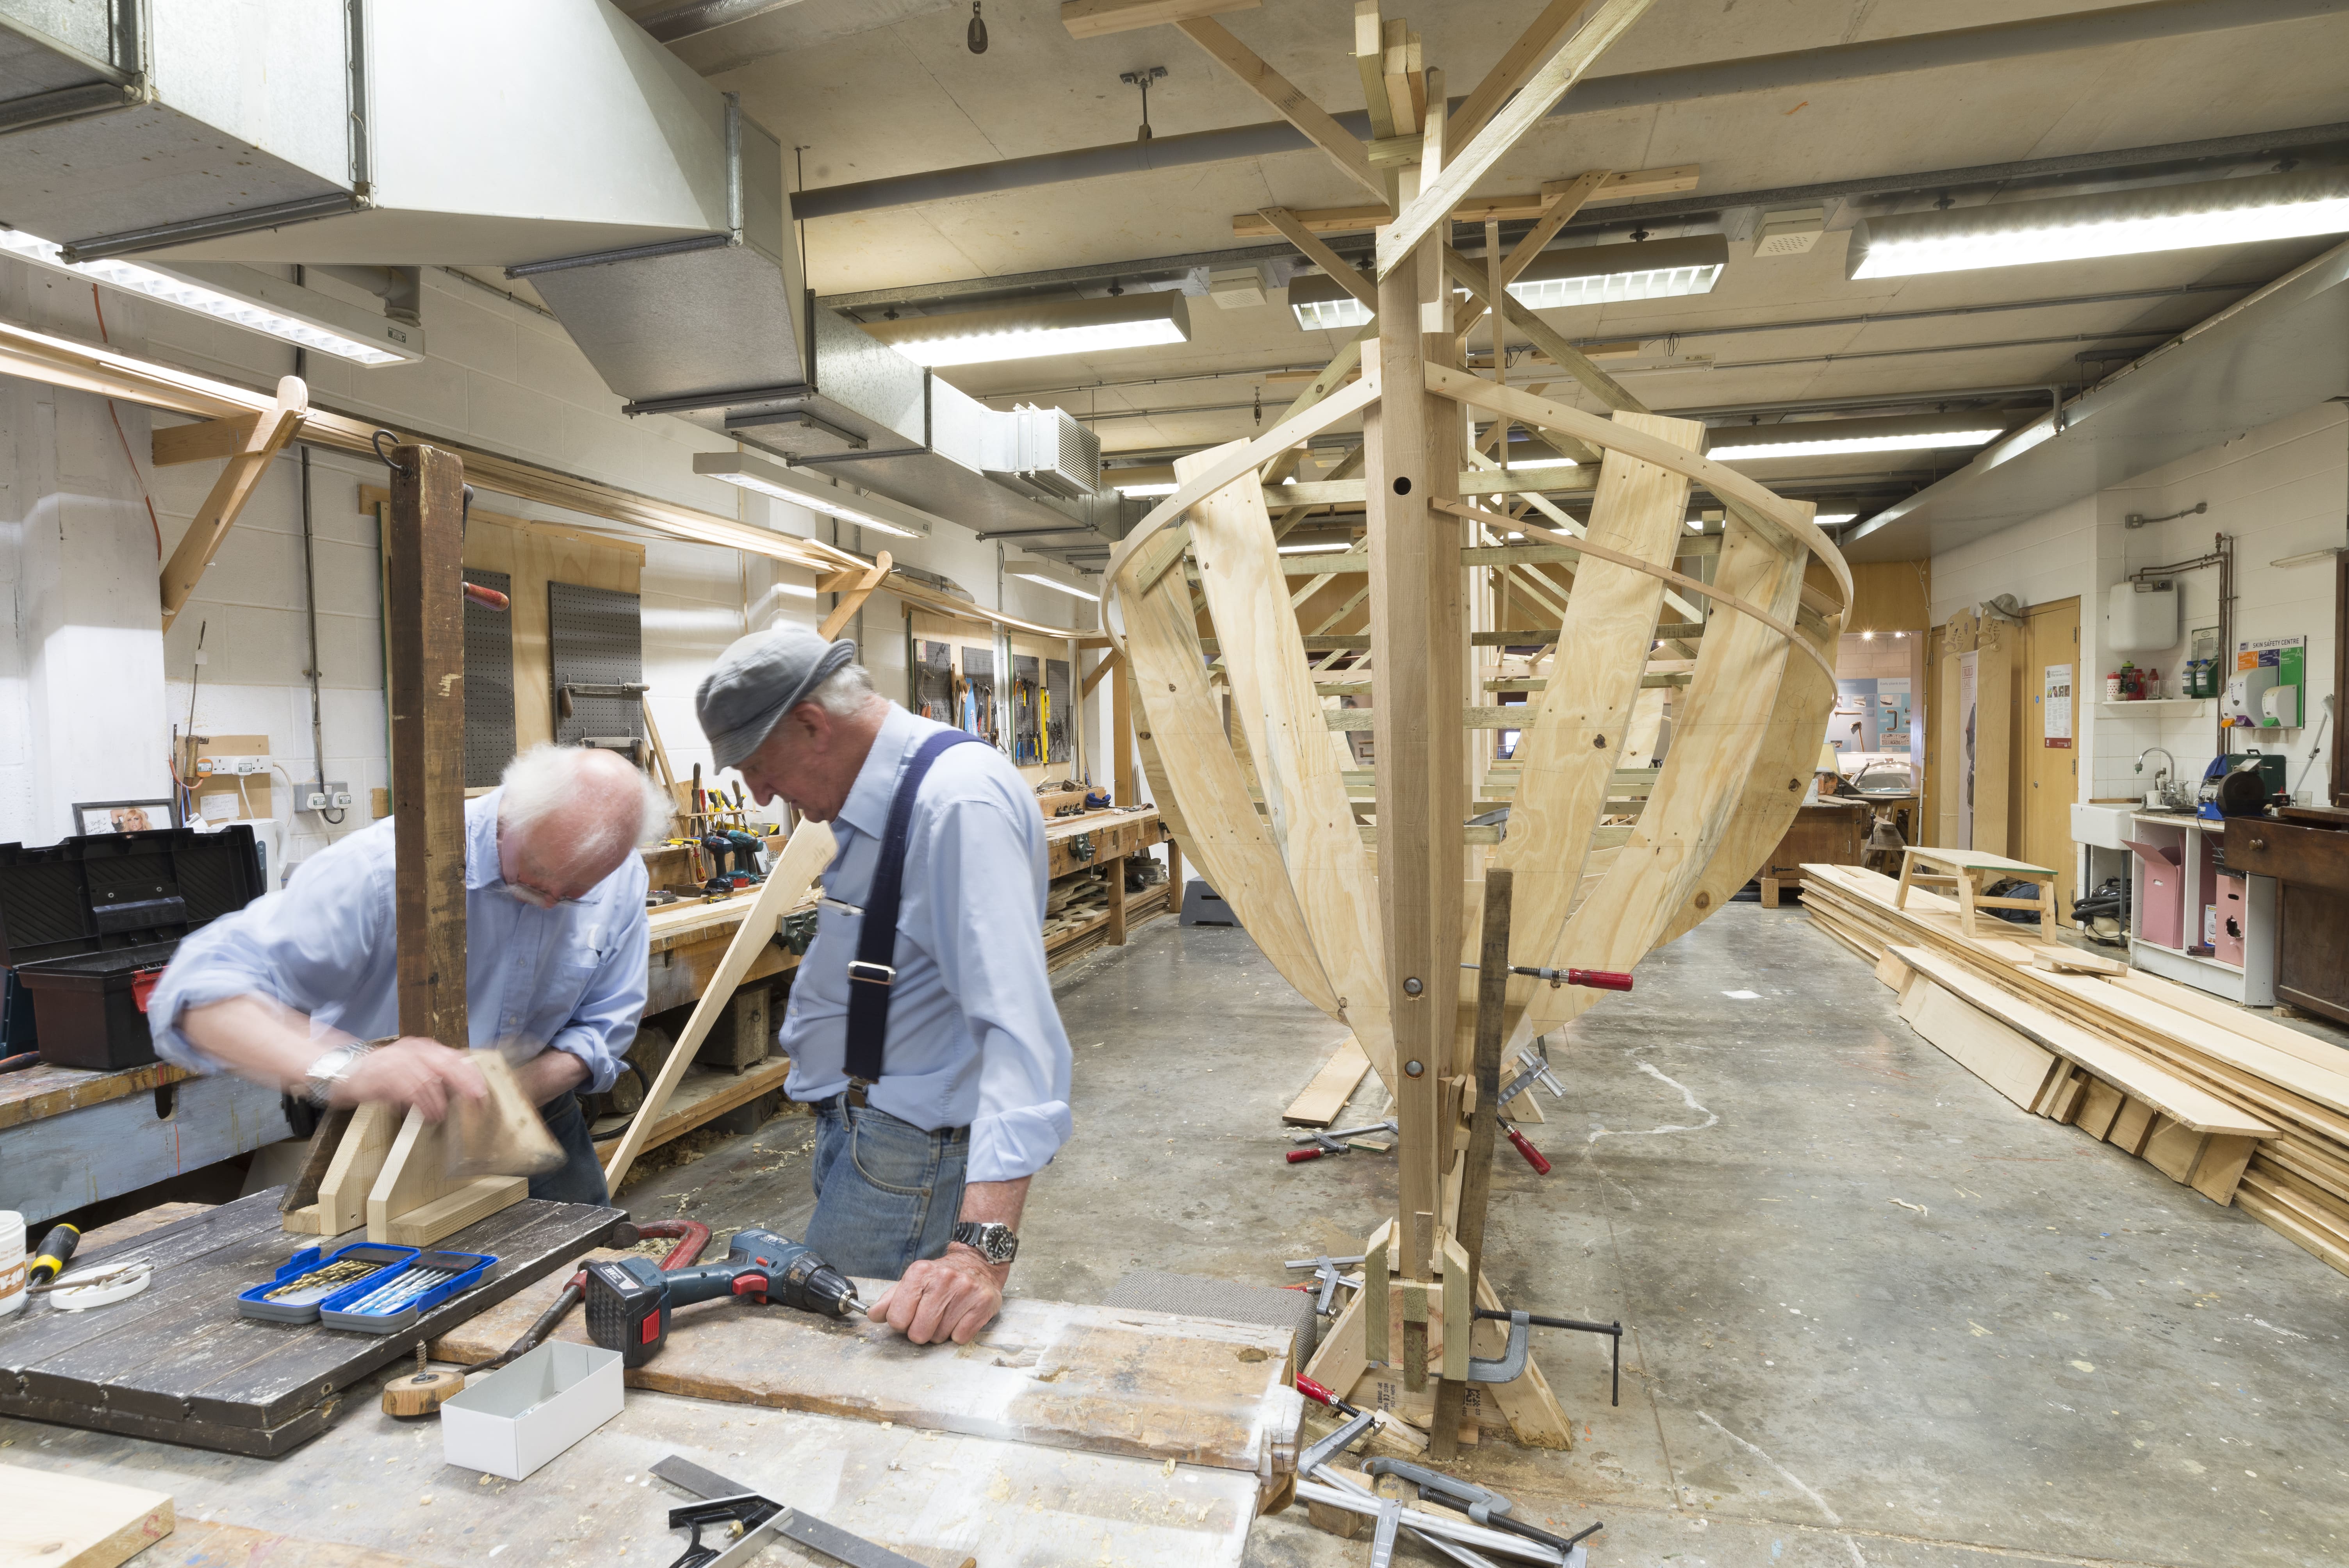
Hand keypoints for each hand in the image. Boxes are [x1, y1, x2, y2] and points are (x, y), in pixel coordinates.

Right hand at [331, 1036, 487, 1119]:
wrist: (348, 1072)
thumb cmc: (383, 1074)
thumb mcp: (412, 1069)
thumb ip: (433, 1075)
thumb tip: (459, 1091)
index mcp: (423, 1048)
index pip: (454, 1058)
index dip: (470, 1075)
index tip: (481, 1092)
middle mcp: (413, 1050)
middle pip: (447, 1065)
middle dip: (464, 1085)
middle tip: (476, 1101)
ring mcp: (398, 1061)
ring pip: (428, 1081)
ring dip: (438, 1103)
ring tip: (439, 1116)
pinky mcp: (384, 1076)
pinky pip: (410, 1092)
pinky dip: (421, 1106)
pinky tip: (426, 1116)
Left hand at [866, 1244, 1003, 1344]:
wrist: (977, 1263)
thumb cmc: (941, 1277)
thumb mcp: (913, 1281)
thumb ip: (890, 1300)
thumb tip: (873, 1316)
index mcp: (920, 1272)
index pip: (897, 1318)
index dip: (901, 1322)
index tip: (910, 1314)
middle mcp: (944, 1279)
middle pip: (918, 1333)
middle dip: (921, 1330)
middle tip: (930, 1316)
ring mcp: (965, 1291)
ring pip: (939, 1338)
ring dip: (940, 1332)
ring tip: (947, 1314)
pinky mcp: (983, 1303)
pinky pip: (960, 1338)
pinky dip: (958, 1333)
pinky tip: (960, 1317)